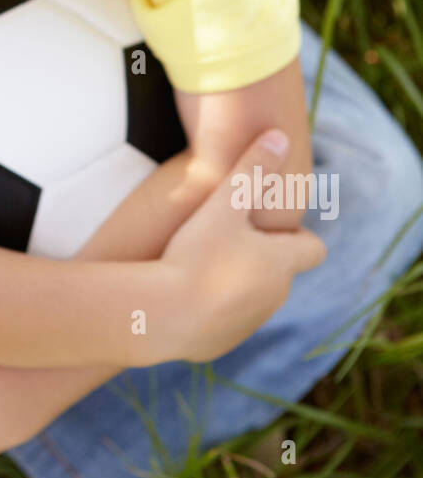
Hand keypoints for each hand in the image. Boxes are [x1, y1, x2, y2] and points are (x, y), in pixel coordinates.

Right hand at [160, 130, 327, 362]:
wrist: (162, 315)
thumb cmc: (195, 254)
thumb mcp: (223, 204)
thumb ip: (252, 168)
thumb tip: (280, 135)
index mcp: (281, 262)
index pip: (313, 248)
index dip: (295, 234)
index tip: (264, 224)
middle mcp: (274, 296)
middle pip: (280, 271)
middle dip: (259, 255)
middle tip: (222, 237)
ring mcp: (249, 323)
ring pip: (254, 296)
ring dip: (236, 280)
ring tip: (198, 263)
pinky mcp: (223, 342)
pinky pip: (226, 319)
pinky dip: (213, 306)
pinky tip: (182, 292)